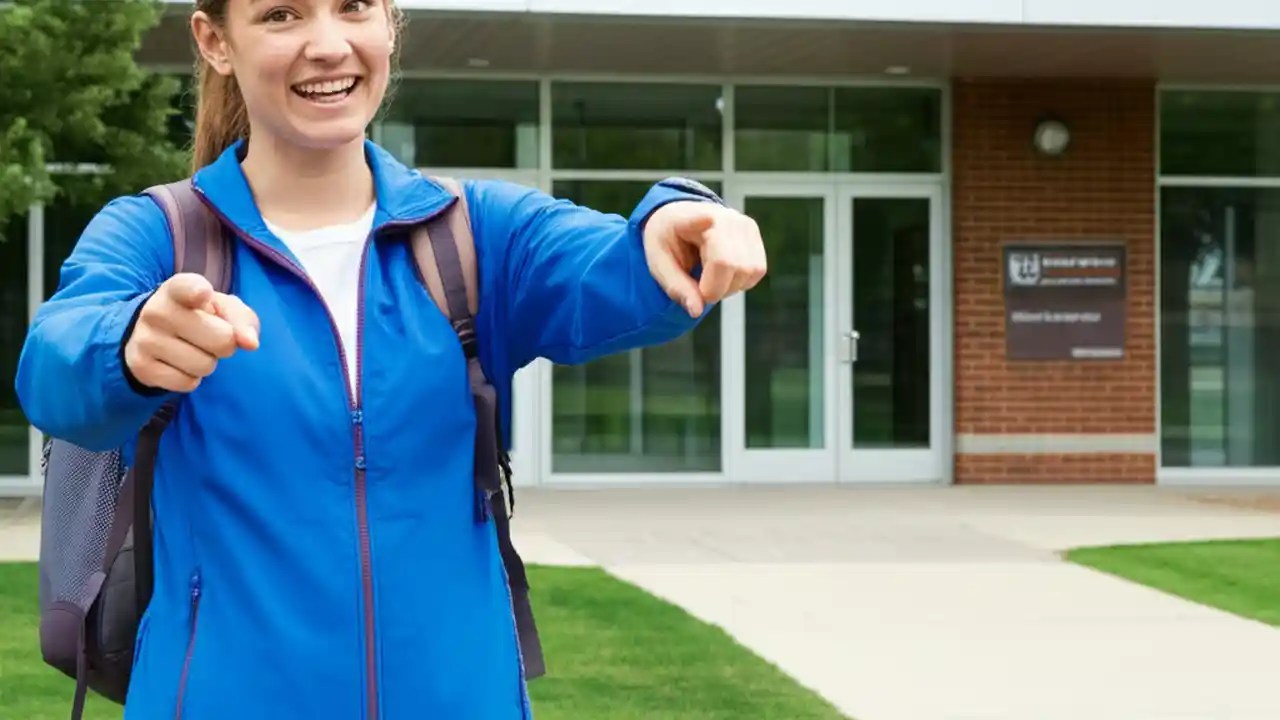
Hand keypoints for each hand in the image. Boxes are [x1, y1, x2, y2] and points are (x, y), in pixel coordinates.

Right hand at [123, 273, 259, 392]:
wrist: (146, 334)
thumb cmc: (196, 316)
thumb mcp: (221, 308)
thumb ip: (242, 319)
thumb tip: (250, 343)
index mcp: (177, 289)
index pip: (187, 288)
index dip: (198, 291)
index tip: (203, 293)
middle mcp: (156, 311)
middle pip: (222, 339)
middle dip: (225, 344)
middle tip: (209, 337)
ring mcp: (145, 339)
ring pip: (205, 365)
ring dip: (207, 363)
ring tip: (191, 349)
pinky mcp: (141, 367)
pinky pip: (188, 383)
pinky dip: (190, 378)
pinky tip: (177, 363)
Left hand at [643, 201, 766, 317]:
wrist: (679, 217)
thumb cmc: (667, 240)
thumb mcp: (659, 264)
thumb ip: (677, 287)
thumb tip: (696, 310)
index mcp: (696, 217)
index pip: (708, 231)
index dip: (709, 230)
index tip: (707, 219)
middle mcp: (729, 219)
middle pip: (733, 266)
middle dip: (716, 290)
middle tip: (698, 287)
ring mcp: (746, 226)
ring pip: (750, 272)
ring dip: (729, 287)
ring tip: (709, 277)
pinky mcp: (756, 236)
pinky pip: (757, 271)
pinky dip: (740, 281)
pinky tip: (723, 272)